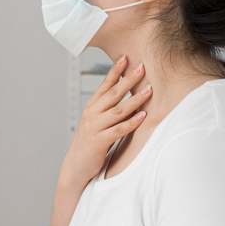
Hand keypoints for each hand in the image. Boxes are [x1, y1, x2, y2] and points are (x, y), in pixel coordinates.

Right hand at [61, 56, 151, 188]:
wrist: (75, 167)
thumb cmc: (88, 145)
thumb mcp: (94, 123)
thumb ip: (106, 110)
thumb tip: (123, 97)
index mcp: (91, 108)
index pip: (104, 86)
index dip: (115, 72)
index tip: (126, 58)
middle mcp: (91, 115)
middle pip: (113, 94)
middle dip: (128, 79)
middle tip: (142, 67)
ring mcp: (94, 127)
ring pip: (118, 110)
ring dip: (135, 99)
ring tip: (149, 90)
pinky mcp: (99, 141)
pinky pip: (119, 129)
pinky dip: (132, 122)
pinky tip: (143, 116)